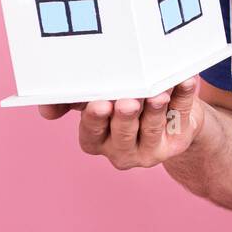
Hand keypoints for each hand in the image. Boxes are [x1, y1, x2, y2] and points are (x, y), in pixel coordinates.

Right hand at [37, 76, 211, 169]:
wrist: (169, 113)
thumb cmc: (124, 100)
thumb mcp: (96, 99)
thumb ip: (71, 101)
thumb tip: (46, 109)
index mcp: (98, 141)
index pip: (92, 135)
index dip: (95, 121)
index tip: (99, 104)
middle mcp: (123, 150)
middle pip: (123, 134)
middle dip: (125, 118)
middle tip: (128, 101)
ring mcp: (152, 148)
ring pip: (152, 129)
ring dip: (154, 111)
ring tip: (158, 94)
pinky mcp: (178, 140)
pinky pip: (182, 116)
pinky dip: (184, 97)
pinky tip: (185, 81)